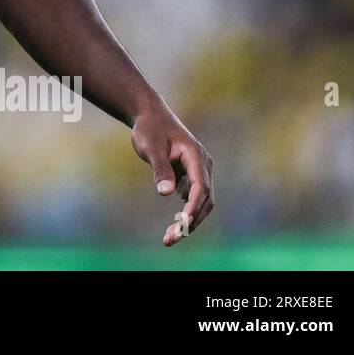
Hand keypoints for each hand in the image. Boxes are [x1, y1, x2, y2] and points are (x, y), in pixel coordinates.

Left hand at [130, 106, 214, 245]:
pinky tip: (174, 225)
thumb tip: (166, 193)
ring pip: (200, 201)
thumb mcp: (151, 147)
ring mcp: (198, 170)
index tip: (183, 225)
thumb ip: (159, 168)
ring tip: (170, 237)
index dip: (193, 208)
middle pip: (204, 199)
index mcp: (196, 156)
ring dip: (189, 220)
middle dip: (191, 221)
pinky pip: (193, 197)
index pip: (201, 187)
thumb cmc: (149, 128)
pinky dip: (186, 212)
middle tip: (171, 239)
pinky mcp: (191, 175)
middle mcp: (202, 164)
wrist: (149, 115)